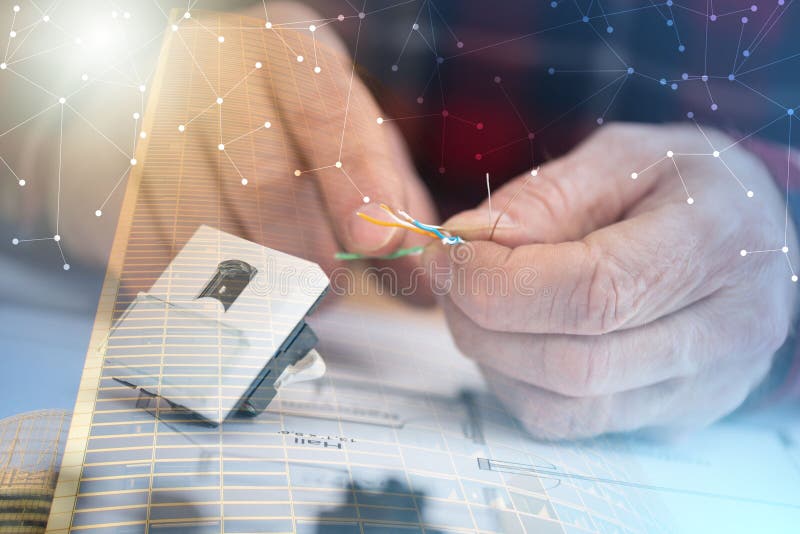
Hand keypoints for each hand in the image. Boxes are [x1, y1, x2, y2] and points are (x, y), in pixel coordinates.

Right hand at [129, 2, 436, 299]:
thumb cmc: (271, 125)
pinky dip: (204, 290)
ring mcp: (145, 125)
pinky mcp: (104, 182)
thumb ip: (389, 196)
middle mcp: (206, 74)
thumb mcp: (342, 138)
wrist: (154, 105)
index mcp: (280, 52)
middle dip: (315, 257)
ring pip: (210, 228)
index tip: (383, 240)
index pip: (324, 113)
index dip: (360, 182)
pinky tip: (229, 285)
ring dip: (263, 284)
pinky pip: (157, 258)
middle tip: (337, 289)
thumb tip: (425, 274)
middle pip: (267, 182)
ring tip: (288, 293)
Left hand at [426, 122, 798, 439]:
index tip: (446, 255)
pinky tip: (517, 337)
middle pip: (573, 365)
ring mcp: (703, 387)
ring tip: (480, 303)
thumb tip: (469, 241)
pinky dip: (521, 384)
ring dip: (494, 358)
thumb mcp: (623, 157)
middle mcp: (723, 332)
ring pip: (565, 408)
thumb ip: (545, 198)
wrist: (754, 234)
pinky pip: (575, 423)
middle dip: (482, 323)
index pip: (592, 294)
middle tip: (449, 279)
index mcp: (716, 245)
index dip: (498, 283)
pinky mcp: (676, 416)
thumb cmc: (690, 186)